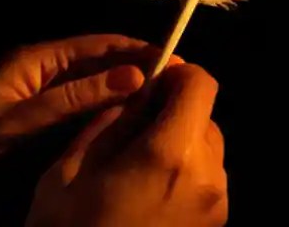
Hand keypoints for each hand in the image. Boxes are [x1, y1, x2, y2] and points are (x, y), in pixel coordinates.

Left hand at [0, 35, 162, 162]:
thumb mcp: (21, 119)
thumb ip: (76, 98)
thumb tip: (135, 77)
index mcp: (39, 59)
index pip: (100, 44)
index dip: (138, 49)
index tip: (174, 61)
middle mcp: (45, 69)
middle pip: (101, 61)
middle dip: (138, 69)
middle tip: (176, 84)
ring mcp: (43, 91)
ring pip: (96, 83)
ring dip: (127, 88)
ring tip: (161, 100)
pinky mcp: (42, 113)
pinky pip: (85, 103)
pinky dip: (110, 106)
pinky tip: (130, 118)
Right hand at [27, 63, 227, 226]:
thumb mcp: (70, 172)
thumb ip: (112, 123)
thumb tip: (138, 92)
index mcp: (170, 153)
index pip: (201, 84)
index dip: (177, 76)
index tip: (152, 84)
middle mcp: (207, 174)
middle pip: (206, 117)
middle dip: (174, 114)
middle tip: (134, 132)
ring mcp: (218, 202)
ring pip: (209, 149)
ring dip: (181, 145)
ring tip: (138, 171)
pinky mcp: (218, 223)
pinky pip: (208, 180)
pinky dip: (187, 174)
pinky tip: (151, 195)